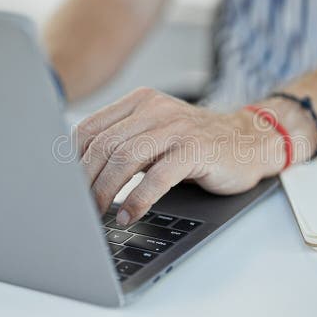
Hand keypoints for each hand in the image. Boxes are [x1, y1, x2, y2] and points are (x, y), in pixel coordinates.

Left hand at [76, 88, 285, 225]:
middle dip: (85, 181)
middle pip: (104, 144)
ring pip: (126, 158)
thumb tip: (81, 174)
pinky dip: (138, 199)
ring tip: (99, 214)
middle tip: (80, 208)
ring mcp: (177, 127)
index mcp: (140, 102)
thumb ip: (125, 143)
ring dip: (106, 191)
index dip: (72, 161)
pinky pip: (158, 176)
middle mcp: (156, 109)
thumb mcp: (157, 134)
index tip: (66, 188)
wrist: (251, 141)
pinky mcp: (196, 149)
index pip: (90, 128)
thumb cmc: (198, 144)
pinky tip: (130, 215)